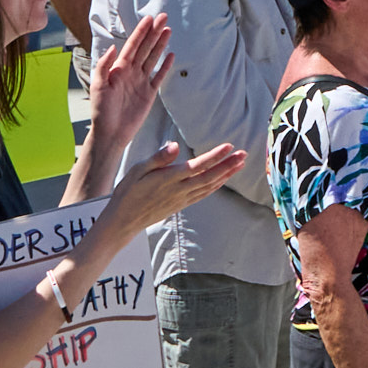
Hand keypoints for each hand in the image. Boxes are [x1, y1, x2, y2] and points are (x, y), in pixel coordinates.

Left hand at [85, 13, 176, 166]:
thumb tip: (113, 47)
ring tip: (168, 30)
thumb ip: (104, 66)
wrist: (111, 133)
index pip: (132, 46)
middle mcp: (131, 72)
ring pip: (153, 58)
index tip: (149, 19)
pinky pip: (159, 77)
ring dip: (161, 45)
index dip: (141, 32)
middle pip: (145, 48)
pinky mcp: (149, 94)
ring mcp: (141, 82)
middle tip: (163, 17)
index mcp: (119, 69)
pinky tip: (171, 55)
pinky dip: (165, 66)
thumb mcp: (98, 87)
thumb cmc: (101, 111)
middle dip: (154, 32)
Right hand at [102, 140, 246, 236]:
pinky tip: (223, 180)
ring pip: (209, 186)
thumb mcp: (137, 170)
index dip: (215, 156)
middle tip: (244, 154)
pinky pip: (203, 195)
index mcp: (168, 179)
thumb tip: (175, 146)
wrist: (123, 221)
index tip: (229, 146)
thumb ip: (158, 158)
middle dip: (228, 165)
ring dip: (226, 175)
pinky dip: (216, 187)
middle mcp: (178, 190)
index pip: (197, 166)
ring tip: (240, 164)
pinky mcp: (181, 205)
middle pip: (209, 177)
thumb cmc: (128, 192)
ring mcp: (181, 199)